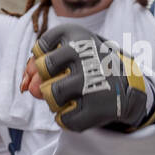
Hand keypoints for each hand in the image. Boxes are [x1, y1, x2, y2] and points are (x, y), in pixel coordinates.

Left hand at [21, 24, 153, 132]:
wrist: (128, 87)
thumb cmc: (87, 68)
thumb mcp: (67, 55)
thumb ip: (38, 65)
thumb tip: (25, 87)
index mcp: (79, 36)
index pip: (39, 48)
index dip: (40, 61)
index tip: (58, 64)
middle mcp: (87, 54)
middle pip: (43, 68)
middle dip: (45, 80)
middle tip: (63, 81)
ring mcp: (93, 81)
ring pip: (51, 95)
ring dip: (55, 101)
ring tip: (71, 97)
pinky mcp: (98, 107)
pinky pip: (64, 118)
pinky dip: (67, 118)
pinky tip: (80, 109)